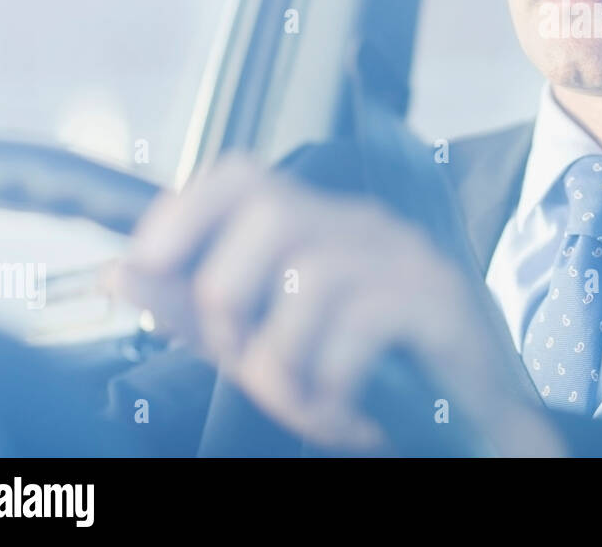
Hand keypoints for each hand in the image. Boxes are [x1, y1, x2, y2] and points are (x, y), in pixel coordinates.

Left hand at [105, 156, 565, 456]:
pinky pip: (356, 325)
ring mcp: (407, 259)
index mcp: (323, 227)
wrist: (477, 426)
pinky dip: (331, 385)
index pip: (240, 175)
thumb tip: (124, 272)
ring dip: (283, 360)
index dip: (181, 217)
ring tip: (305, 404)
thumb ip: (203, 312)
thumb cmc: (373, 381)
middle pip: (270, 209)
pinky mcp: (438, 300)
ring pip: (308, 273)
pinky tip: (347, 412)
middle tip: (244, 358)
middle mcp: (365, 228)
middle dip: (228, 296)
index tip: (147, 274)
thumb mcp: (272, 346)